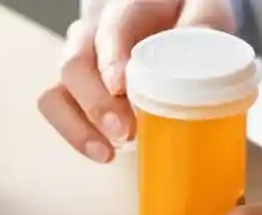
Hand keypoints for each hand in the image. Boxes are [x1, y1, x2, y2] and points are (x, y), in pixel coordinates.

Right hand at [38, 0, 234, 162]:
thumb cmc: (188, 21)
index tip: (121, 86)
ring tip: (107, 152)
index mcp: (125, 10)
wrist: (174, 28)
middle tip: (124, 131)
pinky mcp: (76, 95)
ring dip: (78, 126)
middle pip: (75, 64)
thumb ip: (202, 21)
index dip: (111, 59)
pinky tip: (105, 154)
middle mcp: (92, 35)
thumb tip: (198, 42)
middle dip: (95, 102)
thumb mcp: (204, 10)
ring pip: (57, 92)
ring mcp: (80, 66)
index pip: (110, 30)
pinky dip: (76, 135)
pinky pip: (60, 112)